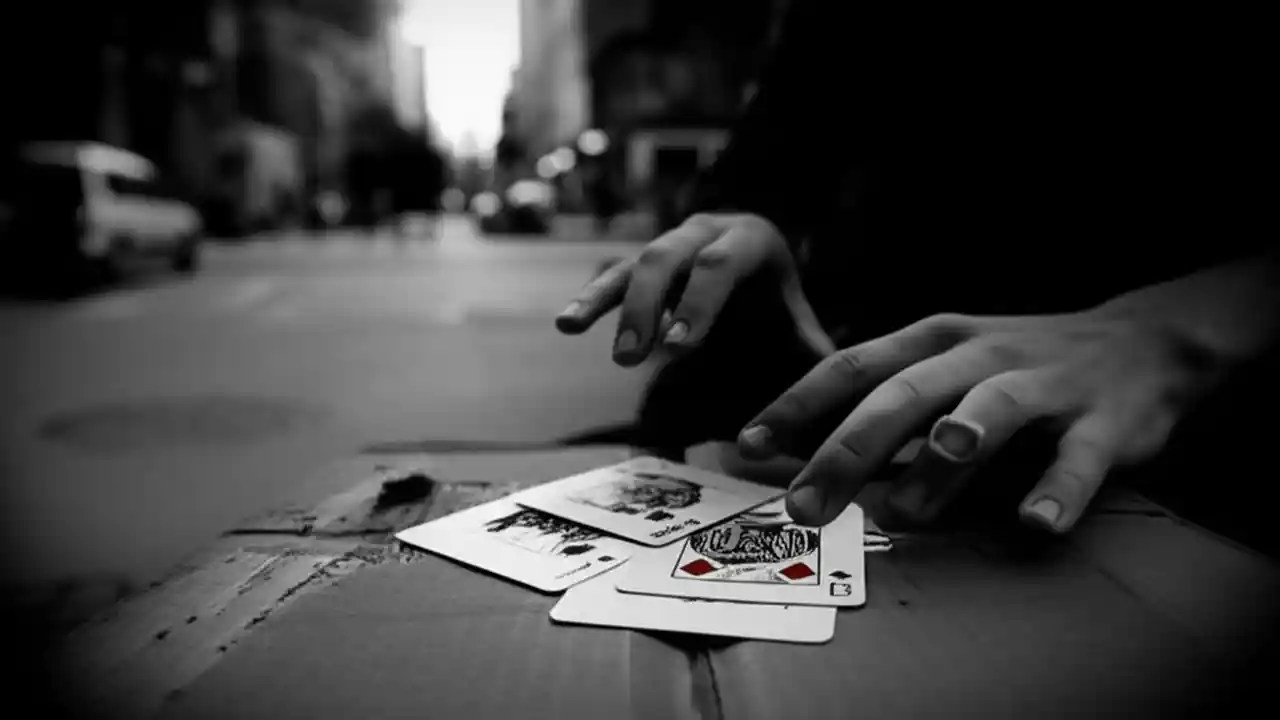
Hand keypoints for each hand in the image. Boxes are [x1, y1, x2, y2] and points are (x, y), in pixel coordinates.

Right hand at [555, 212, 834, 364]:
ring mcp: (672, 244)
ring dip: (611, 302)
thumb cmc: (784, 317)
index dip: (699, 303)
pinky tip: (566, 323)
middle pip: (670, 257)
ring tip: (574, 328)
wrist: (765, 292)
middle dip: (647, 306)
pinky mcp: (645, 265)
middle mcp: (707, 231)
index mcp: (752, 240)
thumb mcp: (800, 331)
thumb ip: (811, 363)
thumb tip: (830, 402)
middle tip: (632, 358)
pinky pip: (614, 277)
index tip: (678, 349)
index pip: (722, 264)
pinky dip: (591, 300)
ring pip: (636, 263)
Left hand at [737, 292, 1250, 532]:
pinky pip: (1078, 457)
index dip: (796, 405)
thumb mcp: (946, 366)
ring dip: (939, 464)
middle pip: (902, 395)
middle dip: (846, 449)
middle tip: (805, 502)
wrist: (1144, 342)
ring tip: (903, 513)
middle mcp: (979, 354)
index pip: (850, 366)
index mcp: (933, 340)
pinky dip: (1057, 491)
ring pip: (983, 416)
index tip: (748, 445)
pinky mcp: (1103, 420)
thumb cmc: (1018, 366)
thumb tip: (805, 459)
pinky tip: (1034, 524)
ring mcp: (1041, 384)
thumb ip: (885, 407)